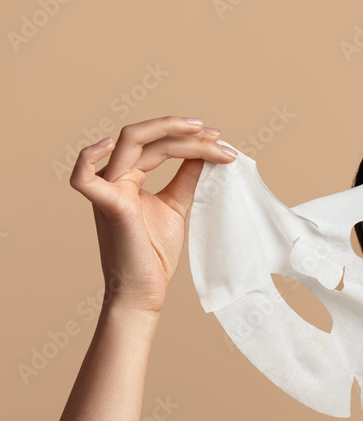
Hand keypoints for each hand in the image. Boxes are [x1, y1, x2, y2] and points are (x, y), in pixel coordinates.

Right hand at [69, 116, 236, 313]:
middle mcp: (115, 178)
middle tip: (217, 134)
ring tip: (205, 135)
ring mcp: (108, 190)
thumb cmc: (155, 253)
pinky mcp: (108, 207)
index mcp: (128, 176)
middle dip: (184, 131)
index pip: (158, 145)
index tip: (221, 142)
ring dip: (169, 132)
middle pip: (146, 137)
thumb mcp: (176, 206)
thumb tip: (203, 153)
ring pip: (130, 142)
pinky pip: (83, 178)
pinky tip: (110, 145)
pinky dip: (88, 157)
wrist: (146, 290)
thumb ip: (185, 178)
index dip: (189, 139)